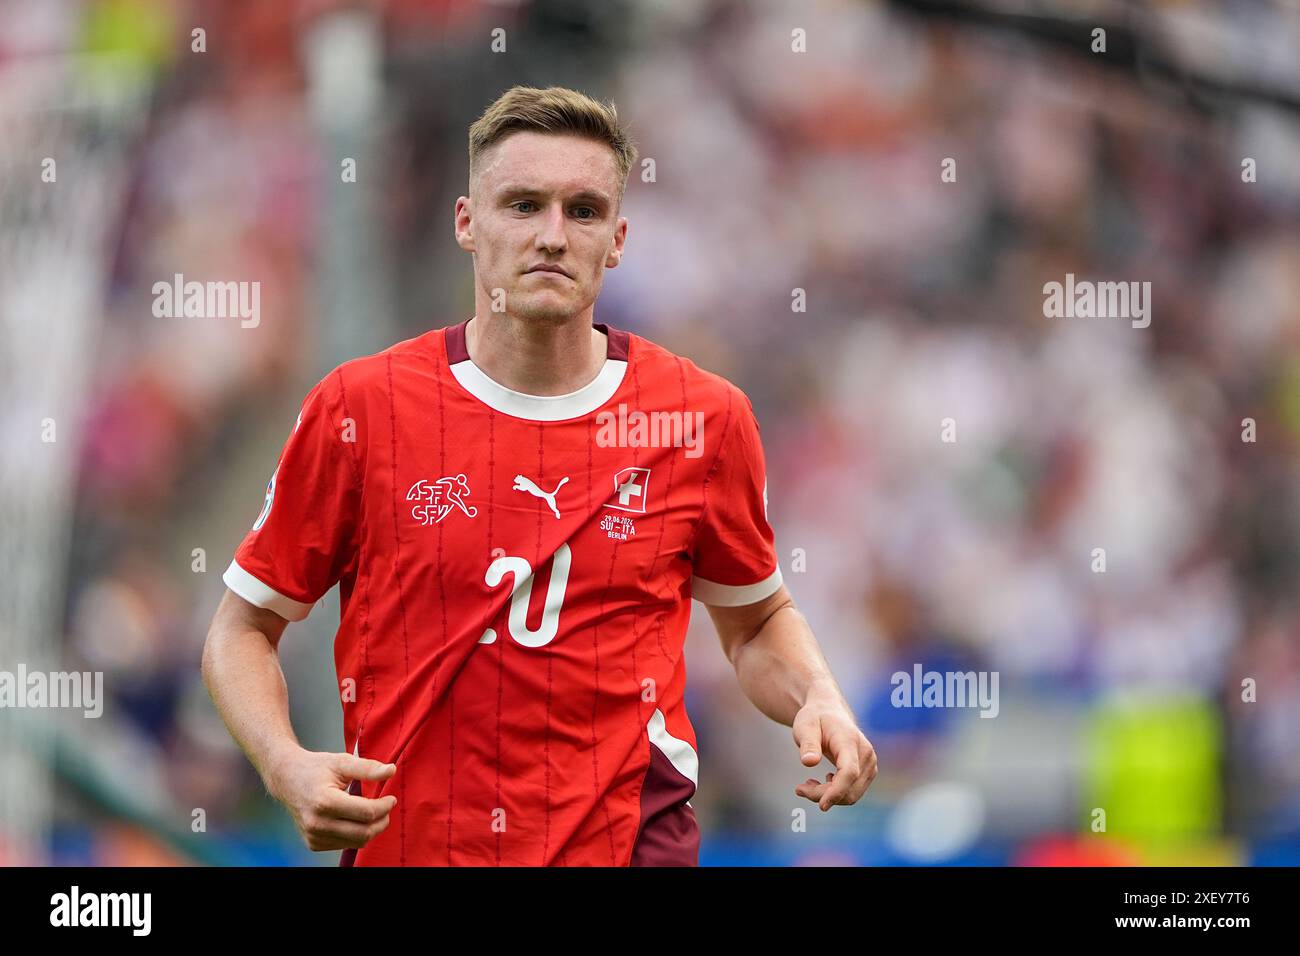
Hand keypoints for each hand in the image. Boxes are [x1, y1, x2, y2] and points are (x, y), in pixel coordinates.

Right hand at [266, 747, 397, 851]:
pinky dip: (355, 834)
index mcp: (325, 801)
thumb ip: (368, 768)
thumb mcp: (342, 762)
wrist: (286, 779)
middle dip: (382, 821)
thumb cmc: (315, 768)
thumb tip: (391, 770)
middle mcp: (317, 823)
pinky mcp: (313, 843)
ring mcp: (314, 836)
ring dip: (371, 829)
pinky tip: (354, 818)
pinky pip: (345, 844)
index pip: (366, 813)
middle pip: (364, 832)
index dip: (384, 806)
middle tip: (387, 807)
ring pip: (356, 842)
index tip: (391, 798)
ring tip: (371, 811)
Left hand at [792, 690, 877, 810]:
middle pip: (849, 788)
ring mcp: (869, 763)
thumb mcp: (804, 726)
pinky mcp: (867, 771)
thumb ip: (808, 744)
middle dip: (823, 795)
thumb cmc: (814, 718)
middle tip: (799, 789)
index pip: (849, 772)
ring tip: (807, 785)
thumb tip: (809, 762)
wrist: (828, 711)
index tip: (821, 805)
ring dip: (829, 796)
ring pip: (852, 794)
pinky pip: (853, 791)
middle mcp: (866, 753)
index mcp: (850, 740)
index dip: (836, 792)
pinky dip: (836, 794)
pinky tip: (820, 783)